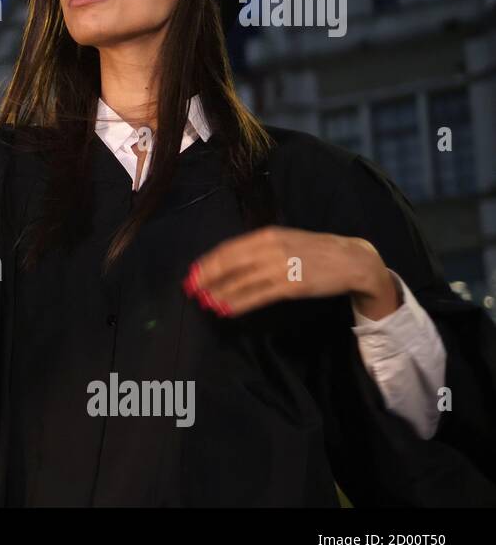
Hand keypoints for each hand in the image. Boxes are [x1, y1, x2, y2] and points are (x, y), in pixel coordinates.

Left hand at [183, 225, 400, 318]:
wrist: (352, 260)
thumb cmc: (315, 251)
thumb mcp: (285, 241)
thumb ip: (259, 249)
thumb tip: (231, 262)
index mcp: (267, 235)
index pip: (229, 248)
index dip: (209, 262)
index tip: (193, 273)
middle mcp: (270, 248)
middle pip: (229, 263)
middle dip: (207, 277)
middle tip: (191, 290)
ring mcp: (281, 267)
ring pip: (241, 282)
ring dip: (220, 293)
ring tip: (206, 302)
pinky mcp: (291, 285)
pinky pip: (258, 296)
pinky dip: (239, 303)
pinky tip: (227, 309)